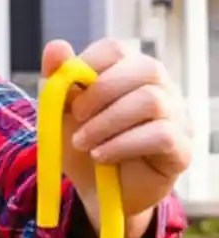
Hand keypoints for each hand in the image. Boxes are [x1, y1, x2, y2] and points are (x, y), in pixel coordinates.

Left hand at [42, 38, 191, 237]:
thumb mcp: (61, 114)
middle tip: (76, 117)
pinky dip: (122, 144)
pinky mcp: (181, 149)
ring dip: (106, 123)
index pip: (117, 49)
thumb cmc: (82, 143)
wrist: (95, 191)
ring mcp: (176, 117)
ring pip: (151, 101)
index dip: (89, 66)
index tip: (68, 92)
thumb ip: (57, 81)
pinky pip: (161, 135)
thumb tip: (56, 46)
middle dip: (100, 93)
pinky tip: (101, 155)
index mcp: (128, 72)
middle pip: (144, 68)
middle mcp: (160, 88)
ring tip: (84, 143)